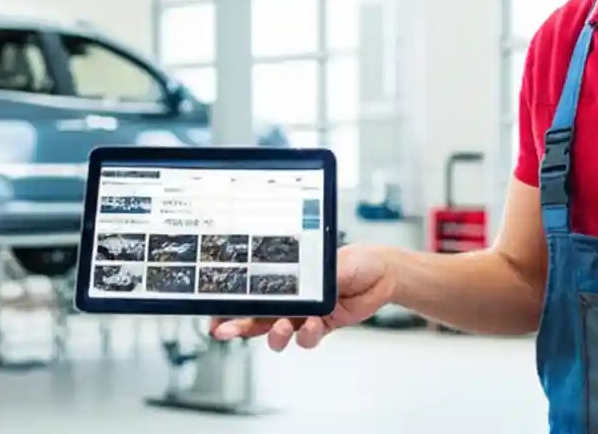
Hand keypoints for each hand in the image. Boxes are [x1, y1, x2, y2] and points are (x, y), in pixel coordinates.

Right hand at [210, 243, 394, 351]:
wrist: (382, 273)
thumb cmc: (354, 259)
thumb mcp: (328, 260)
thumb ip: (312, 275)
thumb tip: (298, 284)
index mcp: (284, 278)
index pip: (252, 293)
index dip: (231, 305)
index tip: (215, 314)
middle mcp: (290, 298)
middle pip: (256, 316)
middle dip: (238, 325)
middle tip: (226, 331)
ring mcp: (304, 314)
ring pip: (278, 333)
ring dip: (275, 335)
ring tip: (283, 328)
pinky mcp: (321, 325)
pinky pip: (307, 338)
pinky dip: (307, 335)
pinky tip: (315, 324)